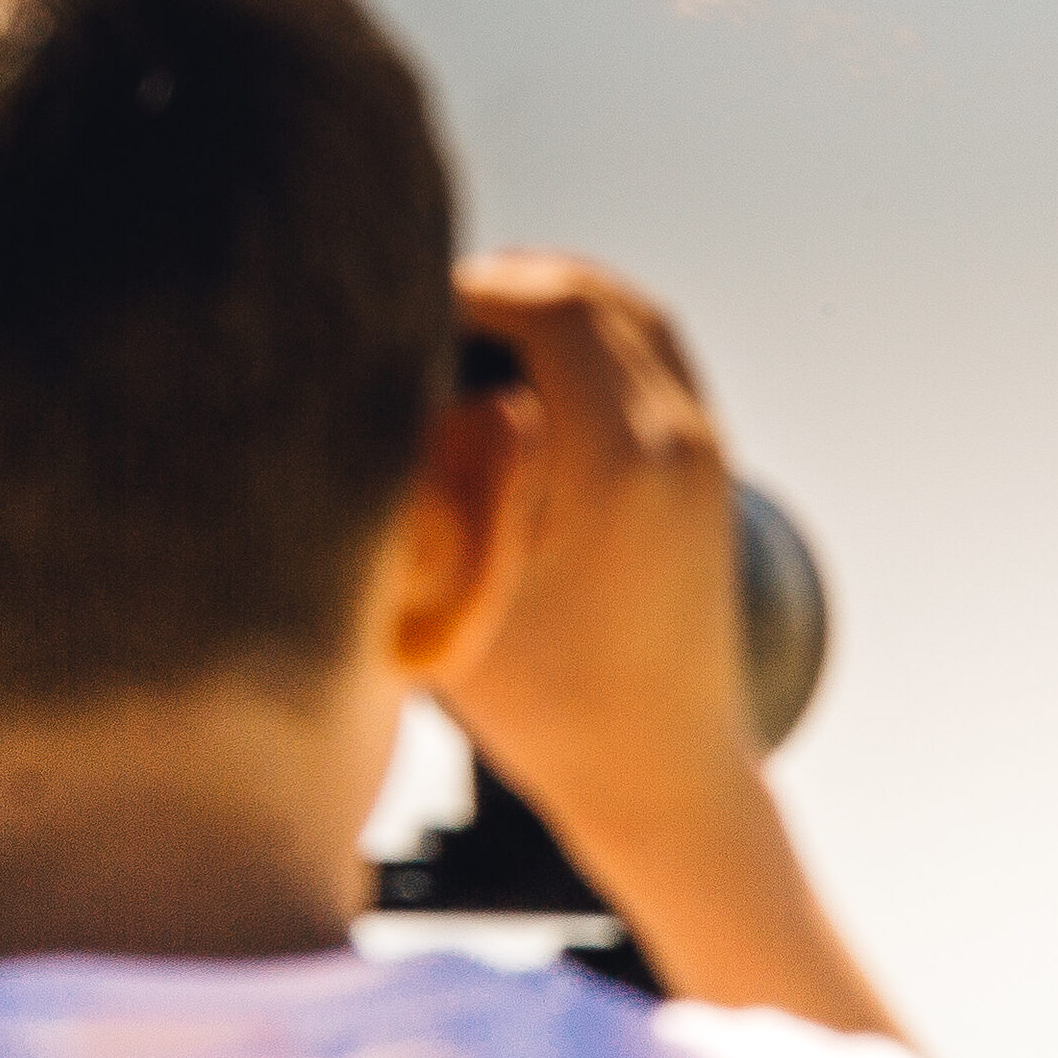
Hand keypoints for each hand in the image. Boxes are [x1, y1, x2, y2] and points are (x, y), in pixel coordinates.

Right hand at [438, 251, 753, 855]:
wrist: (664, 773)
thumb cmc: (545, 705)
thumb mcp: (448, 598)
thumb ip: (409, 488)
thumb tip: (342, 392)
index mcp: (620, 462)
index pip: (548, 306)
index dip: (465, 286)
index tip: (391, 310)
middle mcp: (680, 443)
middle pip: (593, 294)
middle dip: (502, 285)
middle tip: (416, 310)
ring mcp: (709, 455)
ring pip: (634, 315)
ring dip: (551, 300)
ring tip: (462, 325)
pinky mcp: (715, 474)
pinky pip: (657, 357)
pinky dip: (594, 334)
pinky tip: (521, 366)